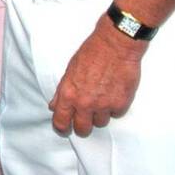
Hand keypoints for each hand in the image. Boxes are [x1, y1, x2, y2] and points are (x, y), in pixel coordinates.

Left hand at [49, 16, 144, 136]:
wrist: (115, 45)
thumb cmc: (91, 53)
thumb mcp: (69, 70)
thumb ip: (62, 91)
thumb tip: (54, 106)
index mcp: (69, 94)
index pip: (61, 122)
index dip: (62, 127)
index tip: (65, 128)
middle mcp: (85, 103)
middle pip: (82, 129)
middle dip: (83, 126)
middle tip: (85, 119)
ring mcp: (104, 105)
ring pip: (100, 122)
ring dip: (100, 114)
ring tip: (102, 98)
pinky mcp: (121, 104)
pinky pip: (116, 114)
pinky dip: (114, 106)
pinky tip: (113, 93)